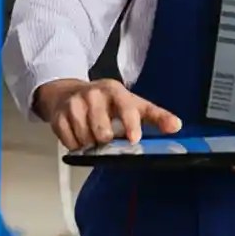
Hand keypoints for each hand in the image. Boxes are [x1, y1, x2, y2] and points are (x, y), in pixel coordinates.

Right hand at [33, 78, 181, 149]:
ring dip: (91, 144)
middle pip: (101, 130)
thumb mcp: (133, 104)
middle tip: (108, 138)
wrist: (69, 92)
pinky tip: (80, 137)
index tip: (134, 139)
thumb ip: (156, 115)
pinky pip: (69, 142)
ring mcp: (73, 105)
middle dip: (106, 141)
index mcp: (114, 90)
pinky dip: (76, 145)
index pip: (125, 107)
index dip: (130, 124)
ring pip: (85, 139)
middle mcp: (92, 94)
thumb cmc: (107, 102)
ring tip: (93, 136)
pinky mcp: (58, 116)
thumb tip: (176, 126)